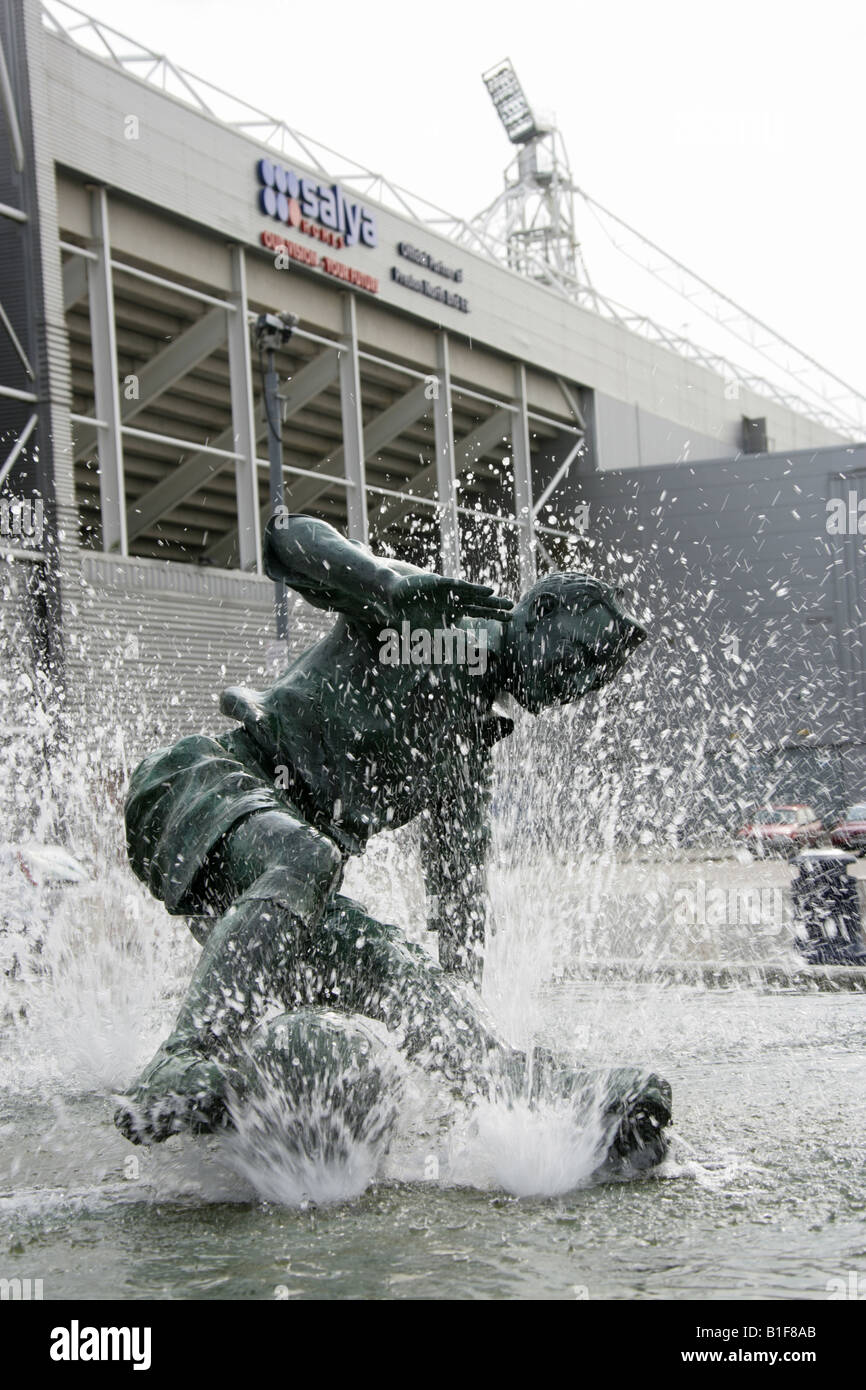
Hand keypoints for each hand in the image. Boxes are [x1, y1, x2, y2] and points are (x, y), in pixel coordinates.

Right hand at [386, 572, 513, 627]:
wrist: (396, 600)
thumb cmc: (415, 616)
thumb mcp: (437, 632)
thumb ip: (454, 638)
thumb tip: (473, 644)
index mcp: (456, 609)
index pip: (480, 612)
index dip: (494, 614)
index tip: (510, 618)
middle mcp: (456, 599)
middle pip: (480, 601)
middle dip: (495, 604)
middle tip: (512, 606)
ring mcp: (448, 591)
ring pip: (470, 593)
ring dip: (484, 594)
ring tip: (498, 596)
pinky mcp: (438, 583)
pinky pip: (455, 585)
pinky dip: (468, 587)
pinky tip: (482, 589)